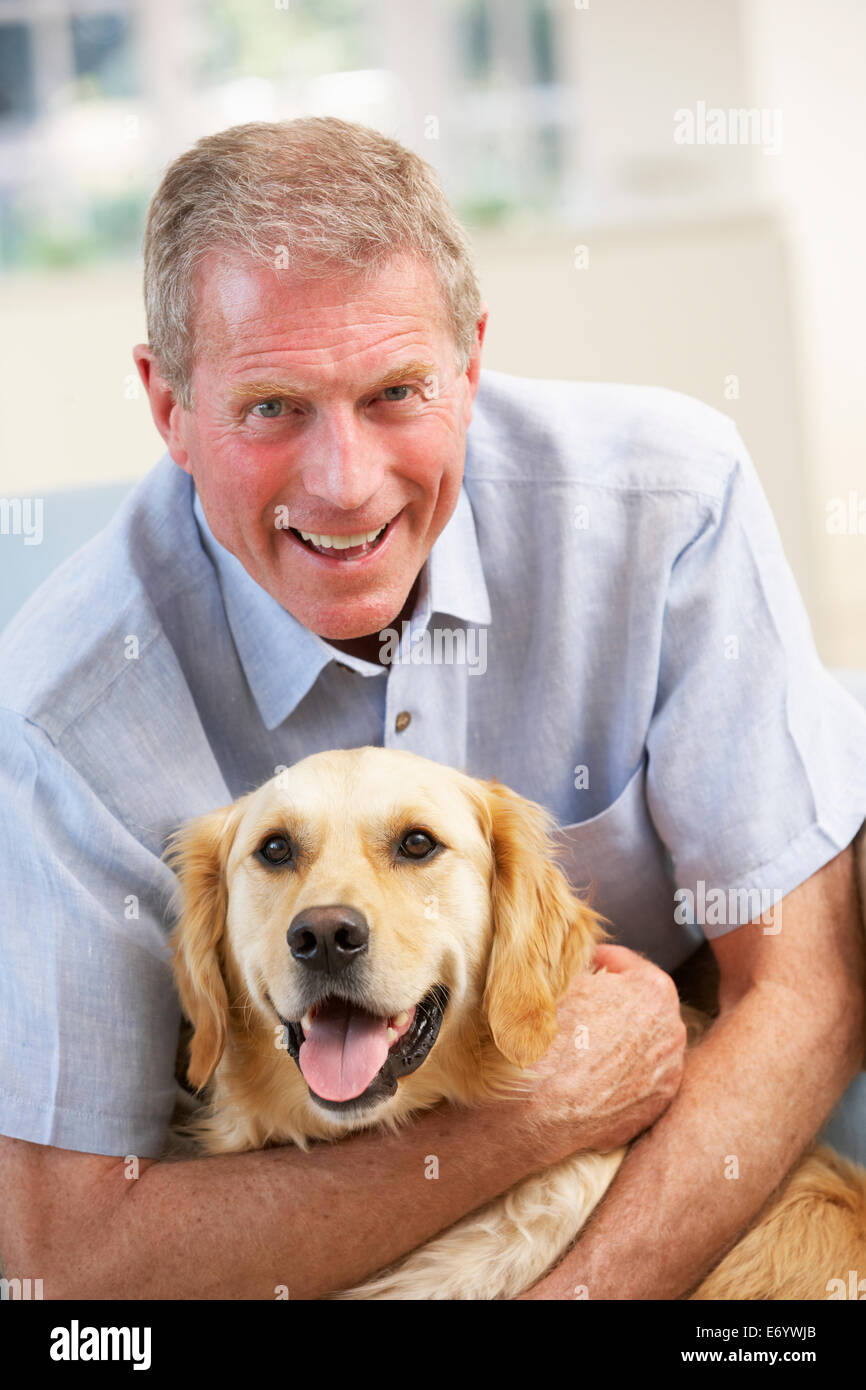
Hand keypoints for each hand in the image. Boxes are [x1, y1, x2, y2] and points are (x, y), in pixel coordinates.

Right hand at [513, 943, 687, 1163]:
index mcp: (653, 989)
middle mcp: (672, 1029)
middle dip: (614, 999)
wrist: (544, 1111)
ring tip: (585, 1040)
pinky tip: (592, 1072)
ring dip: (620, 1036)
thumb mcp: (563, 983)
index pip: (624, 961)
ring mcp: (669, 1070)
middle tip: (583, 1002)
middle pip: (640, 1001)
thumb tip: (584, 966)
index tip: (583, 964)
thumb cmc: (550, 1042)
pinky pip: (641, 1074)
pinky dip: (622, 1070)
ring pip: (643, 1039)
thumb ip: (584, 967)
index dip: (598, 960)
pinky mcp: (658, 1103)